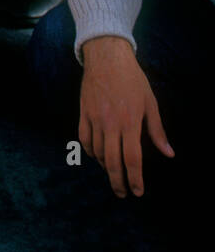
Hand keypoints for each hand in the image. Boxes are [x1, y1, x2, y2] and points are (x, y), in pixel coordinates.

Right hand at [79, 37, 173, 196]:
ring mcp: (94, 118)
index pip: (132, 158)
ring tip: (113, 172)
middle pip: (112, 161)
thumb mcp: (150, 103)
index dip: (135, 179)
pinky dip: (90, 152)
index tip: (137, 192)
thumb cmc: (132, 79)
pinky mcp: (83, 113)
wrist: (106, 57)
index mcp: (130, 122)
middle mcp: (111, 123)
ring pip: (97, 153)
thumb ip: (157, 130)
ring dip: (105, 167)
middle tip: (122, 193)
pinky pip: (84, 139)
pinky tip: (97, 156)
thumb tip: (169, 153)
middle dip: (118, 182)